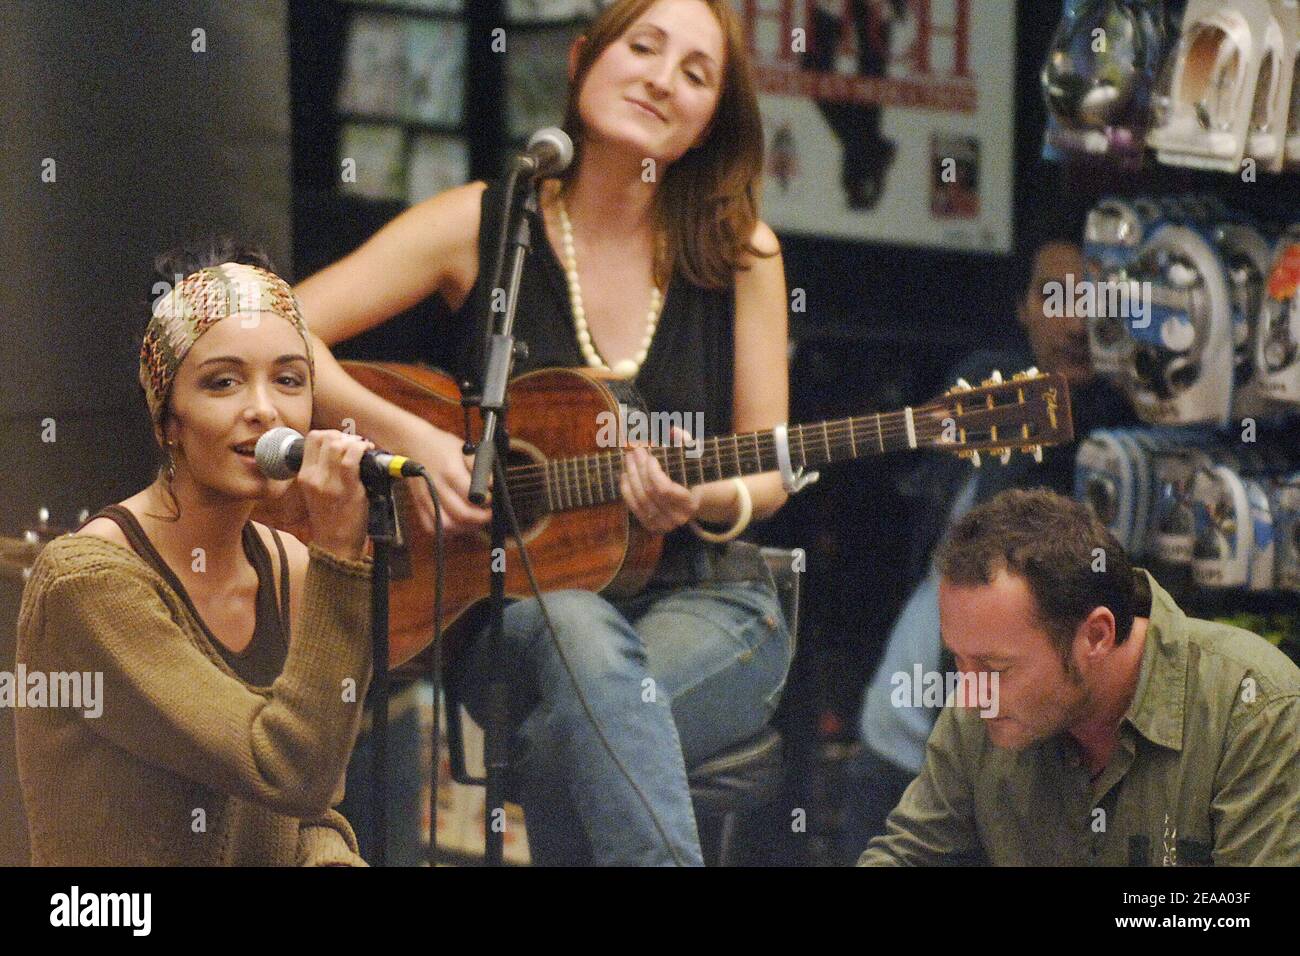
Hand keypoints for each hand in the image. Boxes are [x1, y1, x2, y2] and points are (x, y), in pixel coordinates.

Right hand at [296, 430, 374, 561]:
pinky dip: (362, 450)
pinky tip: (368, 452)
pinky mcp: (347, 488)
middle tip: (354, 445)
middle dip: (343, 436)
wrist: (335, 546)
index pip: (311, 439)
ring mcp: (329, 483)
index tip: (341, 441)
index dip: (329, 434)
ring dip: (354, 442)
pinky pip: (352, 458)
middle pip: (325, 437)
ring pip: (338, 445)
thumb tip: (341, 448)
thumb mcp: (317, 492)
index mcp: (304, 476)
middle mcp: (313, 477)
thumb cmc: (331, 519)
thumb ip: (323, 471)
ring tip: (362, 449)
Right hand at [401, 421, 491, 534]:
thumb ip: (480, 466)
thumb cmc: (442, 446)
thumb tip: (492, 483)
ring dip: (465, 527)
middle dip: (480, 518)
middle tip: (487, 513)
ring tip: (474, 519)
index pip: (472, 496)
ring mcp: (426, 498)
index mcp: (450, 471)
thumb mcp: (465, 449)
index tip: (491, 499)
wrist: (413, 444)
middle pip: (462, 514)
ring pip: (447, 525)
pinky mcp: (419, 505)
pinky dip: (447, 530)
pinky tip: (458, 523)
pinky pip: (432, 527)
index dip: (487, 501)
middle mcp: (437, 487)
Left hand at [620, 427, 704, 532]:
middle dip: (639, 468)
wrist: (692, 500)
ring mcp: (663, 524)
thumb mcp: (693, 457)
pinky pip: (634, 507)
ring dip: (631, 477)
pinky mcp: (651, 526)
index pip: (664, 489)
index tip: (649, 455)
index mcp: (690, 502)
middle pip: (649, 492)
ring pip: (640, 499)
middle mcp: (677, 517)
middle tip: (634, 450)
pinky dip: (627, 491)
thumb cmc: (691, 474)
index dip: (652, 471)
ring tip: (629, 459)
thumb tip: (674, 432)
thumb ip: (686, 443)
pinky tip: (625, 475)